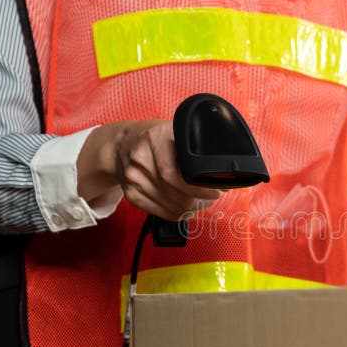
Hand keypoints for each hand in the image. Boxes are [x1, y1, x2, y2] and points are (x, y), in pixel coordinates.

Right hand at [77, 120, 222, 220]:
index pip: (174, 173)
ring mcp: (132, 177)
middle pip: (173, 193)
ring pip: (169, 205)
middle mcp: (140, 157)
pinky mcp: (130, 193)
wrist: (123, 144)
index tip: (214, 191)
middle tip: (210, 198)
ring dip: (189, 209)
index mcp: (156, 138)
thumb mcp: (176, 132)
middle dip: (197, 200)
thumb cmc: (159, 139)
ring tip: (200, 202)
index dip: (197, 188)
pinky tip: (185, 209)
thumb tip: (222, 174)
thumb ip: (195, 148)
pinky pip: (158, 212)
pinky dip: (176, 214)